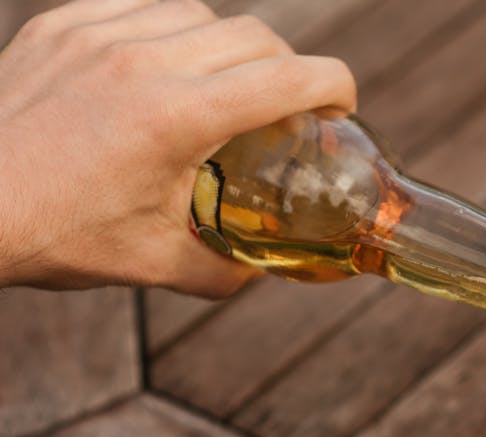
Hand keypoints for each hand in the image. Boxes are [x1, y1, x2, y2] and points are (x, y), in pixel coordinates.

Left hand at [0, 0, 355, 296]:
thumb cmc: (54, 235)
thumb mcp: (153, 265)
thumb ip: (225, 269)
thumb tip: (264, 272)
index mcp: (177, 117)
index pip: (290, 79)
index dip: (336, 87)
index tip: (341, 108)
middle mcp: (143, 61)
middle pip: (257, 36)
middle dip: (290, 69)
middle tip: (287, 107)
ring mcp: (98, 33)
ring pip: (201, 13)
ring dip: (230, 47)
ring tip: (223, 88)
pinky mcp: (62, 24)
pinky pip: (143, 6)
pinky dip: (171, 31)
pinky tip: (164, 68)